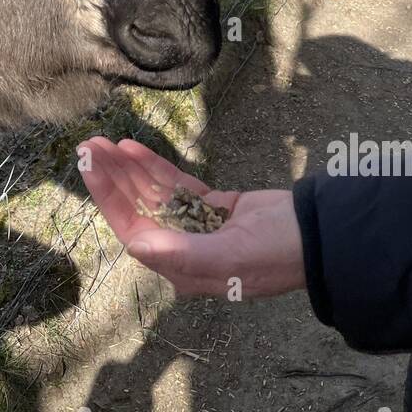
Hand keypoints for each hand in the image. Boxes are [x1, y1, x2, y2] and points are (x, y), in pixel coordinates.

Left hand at [77, 137, 303, 298]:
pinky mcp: (214, 207)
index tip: (90, 166)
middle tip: (89, 146)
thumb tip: (136, 244)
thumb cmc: (278, 252)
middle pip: (137, 209)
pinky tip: (134, 148)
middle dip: (112, 178)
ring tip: (105, 142)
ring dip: (129, 169)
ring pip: (153, 194)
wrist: (321, 236)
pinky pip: (175, 186)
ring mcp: (199, 226)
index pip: (134, 231)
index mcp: (182, 269)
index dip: (109, 197)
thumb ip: (182, 253)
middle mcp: (184, 250)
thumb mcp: (231, 256)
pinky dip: (154, 167)